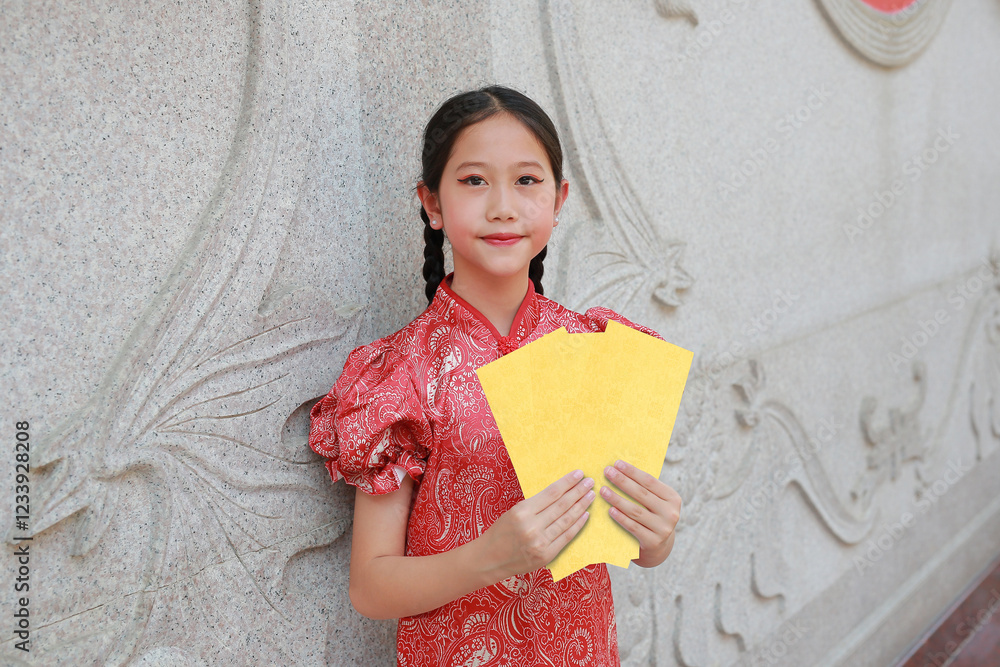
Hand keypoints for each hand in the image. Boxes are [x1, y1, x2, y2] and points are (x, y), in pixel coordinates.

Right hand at [478, 470, 595, 580]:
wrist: (489, 559)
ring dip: (581, 506)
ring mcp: (540, 543)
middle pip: (562, 505)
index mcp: (522, 511)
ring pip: (567, 520)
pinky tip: (585, 515)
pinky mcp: (546, 555)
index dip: (567, 482)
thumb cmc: (500, 532)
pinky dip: (577, 525)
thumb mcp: (513, 512)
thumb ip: (536, 505)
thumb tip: (560, 493)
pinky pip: (566, 537)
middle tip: (590, 482)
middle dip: (578, 491)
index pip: (551, 493)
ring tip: (590, 496)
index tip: (579, 474)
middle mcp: (532, 527)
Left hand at [601, 460, 680, 567]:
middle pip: (642, 494)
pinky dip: (620, 517)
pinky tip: (610, 510)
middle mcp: (671, 513)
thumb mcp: (655, 502)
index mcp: (672, 498)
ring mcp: (663, 529)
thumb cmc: (652, 516)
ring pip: (635, 510)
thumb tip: (620, 469)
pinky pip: (633, 527)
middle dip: (622, 481)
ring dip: (617, 499)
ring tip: (603, 490)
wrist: (658, 547)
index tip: (617, 463)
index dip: (632, 472)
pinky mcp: (653, 542)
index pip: (650, 481)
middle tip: (607, 472)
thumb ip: (644, 489)